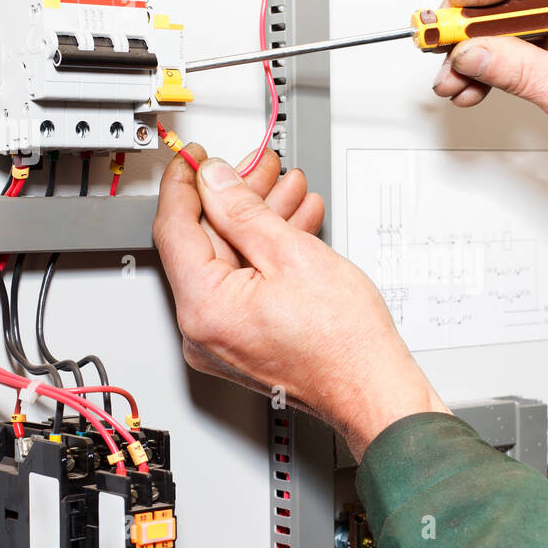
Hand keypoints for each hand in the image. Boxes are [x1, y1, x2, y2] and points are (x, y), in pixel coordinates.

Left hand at [152, 145, 450, 459]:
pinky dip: (266, 255)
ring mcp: (222, 340)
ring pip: (229, 262)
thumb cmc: (344, 344)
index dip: (186, 183)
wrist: (373, 389)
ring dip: (258, 222)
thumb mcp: (293, 255)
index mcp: (204, 308)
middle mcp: (202, 330)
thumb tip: (215, 181)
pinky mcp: (243, 342)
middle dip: (237, 199)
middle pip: (205, 244)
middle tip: (260, 169)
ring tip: (289, 192)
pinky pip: (243, 285)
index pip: (174, 228)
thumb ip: (244, 211)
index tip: (196, 158)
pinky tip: (292, 228)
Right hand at [432, 0, 547, 253]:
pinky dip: (487, 59)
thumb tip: (471, 52)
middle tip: (445, 38)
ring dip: (475, 44)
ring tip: (454, 74)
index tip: (464, 2)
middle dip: (475, 15)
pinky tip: (471, 81)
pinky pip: (511, 37)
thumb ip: (517, 71)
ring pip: (508, 12)